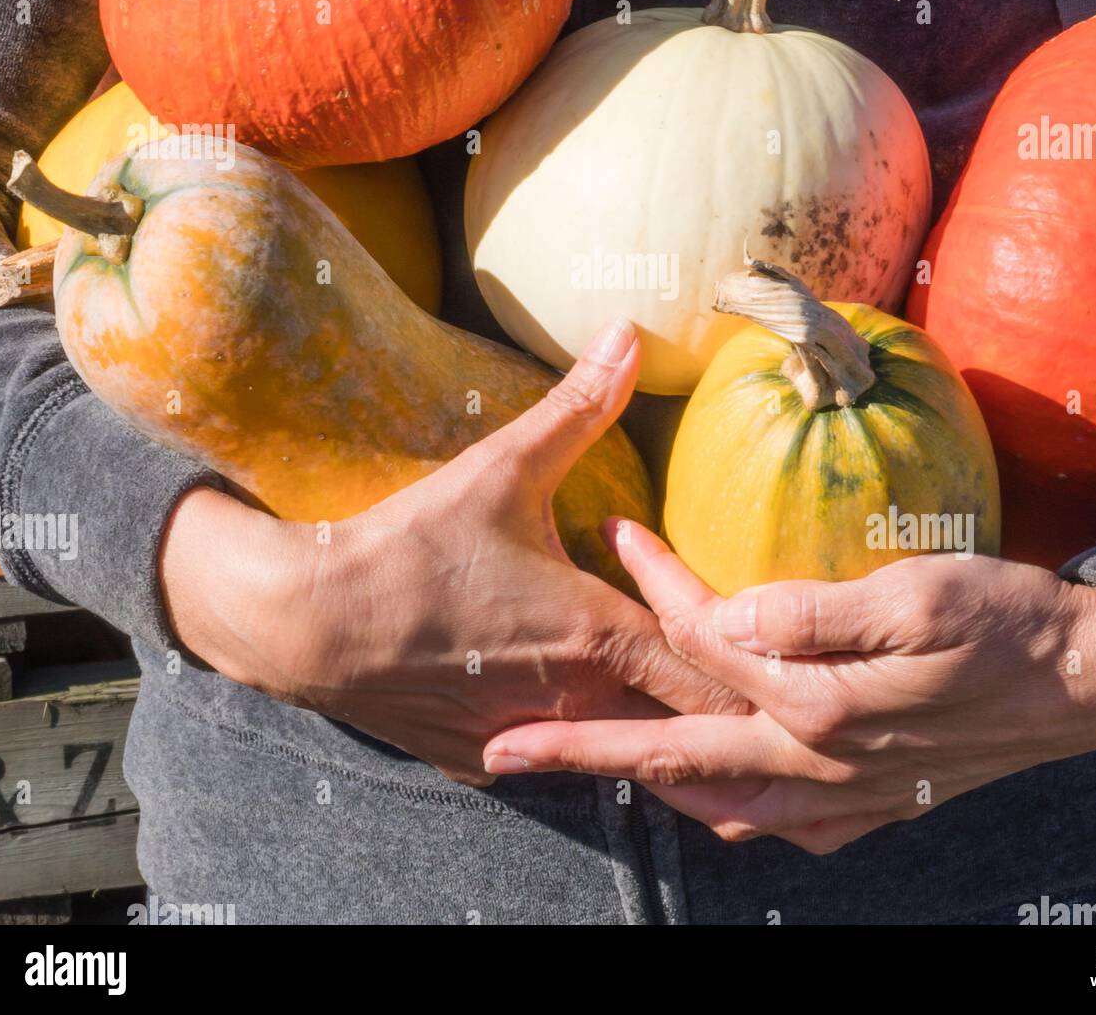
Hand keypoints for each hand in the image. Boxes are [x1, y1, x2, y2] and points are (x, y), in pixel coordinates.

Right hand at [159, 321, 744, 785]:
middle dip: (723, 712)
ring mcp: (528, 747)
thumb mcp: (502, 467)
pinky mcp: (483, 763)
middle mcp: (576, 707)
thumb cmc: (412, 544)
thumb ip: (579, 406)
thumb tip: (632, 333)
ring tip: (695, 713)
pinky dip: (577, 740)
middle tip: (762, 692)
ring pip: (620, 755)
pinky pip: (551, 760)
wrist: (306, 625)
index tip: (789, 655)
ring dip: (655, 729)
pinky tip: (576, 711)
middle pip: (686, 733)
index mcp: (599, 639)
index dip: (758, 666)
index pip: (719, 676)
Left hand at [484, 525, 1095, 851]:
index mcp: (817, 701)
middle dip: (579, 748)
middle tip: (499, 749)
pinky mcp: (865, 805)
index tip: (613, 531)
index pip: (703, 641)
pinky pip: (768, 822)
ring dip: (639, 783)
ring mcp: (838, 795)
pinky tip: (701, 791)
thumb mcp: (916, 595)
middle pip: (671, 752)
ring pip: (711, 800)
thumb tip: (722, 616)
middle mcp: (813, 761)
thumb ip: (813, 614)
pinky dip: (718, 807)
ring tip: (578, 767)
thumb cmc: (1004, 621)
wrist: (1086, 681)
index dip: (653, 585)